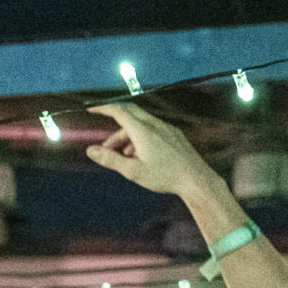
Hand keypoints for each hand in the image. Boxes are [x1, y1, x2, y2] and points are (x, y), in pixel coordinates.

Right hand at [86, 101, 216, 199]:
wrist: (195, 179)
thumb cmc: (165, 176)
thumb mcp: (133, 171)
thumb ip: (110, 159)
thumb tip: (91, 151)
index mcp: (143, 131)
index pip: (119, 111)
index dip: (103, 108)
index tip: (92, 109)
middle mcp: (155, 125)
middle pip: (130, 114)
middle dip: (114, 128)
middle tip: (105, 145)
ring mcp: (166, 128)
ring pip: (140, 124)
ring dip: (127, 136)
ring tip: (123, 157)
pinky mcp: (174, 134)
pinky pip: (152, 129)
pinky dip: (140, 137)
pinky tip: (140, 155)